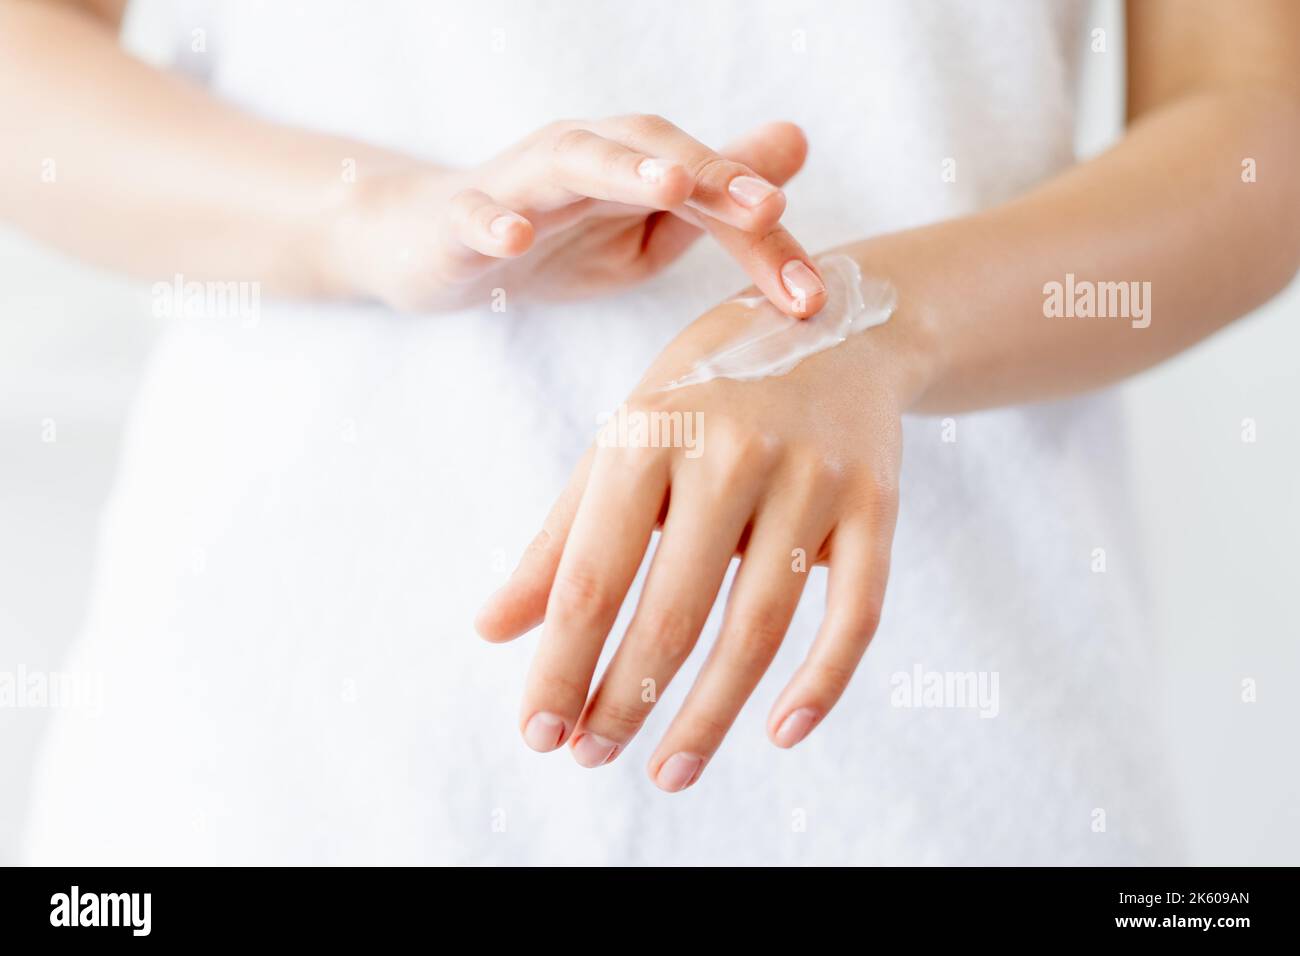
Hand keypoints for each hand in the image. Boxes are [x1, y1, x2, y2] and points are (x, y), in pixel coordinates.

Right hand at [333, 116, 826, 314]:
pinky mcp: (461, 218)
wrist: (435, 248)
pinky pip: (476, 213)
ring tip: (671, 185)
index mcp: (635, 169)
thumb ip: (713, 201)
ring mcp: (521, 184)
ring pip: (572, 157)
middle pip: (655, 149)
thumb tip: (796, 143)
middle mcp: (585, 157)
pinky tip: (515, 237)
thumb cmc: (553, 239)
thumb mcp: (646, 230)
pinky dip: (492, 220)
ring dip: (622, 167)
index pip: (712, 193)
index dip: (763, 239)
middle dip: (714, 174)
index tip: (811, 295)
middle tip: (768, 206)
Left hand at [476, 255, 933, 790]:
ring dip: (710, 713)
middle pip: (672, 610)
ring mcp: (812, 477)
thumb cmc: (708, 391)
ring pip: (758, 625)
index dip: (561, 664)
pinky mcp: (876, 502)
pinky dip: (822, 682)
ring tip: (669, 771)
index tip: (538, 733)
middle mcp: (732, 450)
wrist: (840, 324)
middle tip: (592, 758)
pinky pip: (855, 611)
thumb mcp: (625, 439)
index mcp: (650, 431)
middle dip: (625, 700)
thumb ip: (560, 537)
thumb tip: (492, 630)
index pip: (593, 575)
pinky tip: (781, 732)